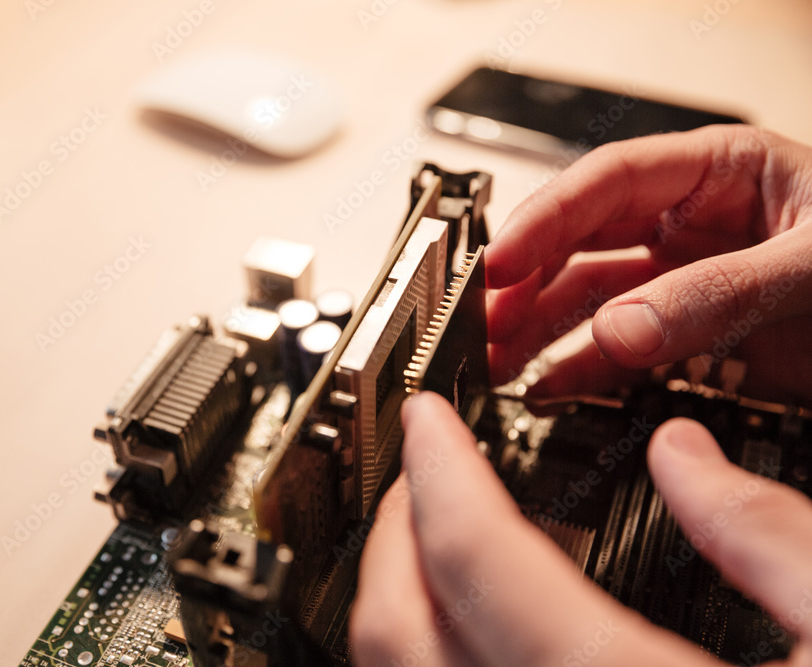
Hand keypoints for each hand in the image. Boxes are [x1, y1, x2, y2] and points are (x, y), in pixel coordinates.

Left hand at [350, 392, 811, 666]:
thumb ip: (769, 534)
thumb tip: (690, 458)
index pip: (470, 553)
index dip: (437, 466)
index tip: (427, 417)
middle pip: (396, 622)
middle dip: (393, 528)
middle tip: (425, 470)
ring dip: (400, 590)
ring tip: (438, 532)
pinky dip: (428, 646)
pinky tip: (475, 619)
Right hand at [484, 125, 811, 403]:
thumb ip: (722, 292)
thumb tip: (624, 327)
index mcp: (719, 173)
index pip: (608, 182)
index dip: (544, 219)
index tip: (499, 262)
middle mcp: (690, 227)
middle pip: (580, 243)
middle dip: (524, 282)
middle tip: (485, 320)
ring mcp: (685, 287)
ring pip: (588, 303)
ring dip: (537, 333)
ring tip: (498, 362)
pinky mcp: (692, 343)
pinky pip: (620, 356)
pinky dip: (581, 375)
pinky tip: (547, 388)